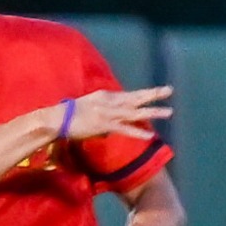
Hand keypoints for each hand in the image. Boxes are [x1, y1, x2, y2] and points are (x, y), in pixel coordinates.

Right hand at [57, 86, 172, 141]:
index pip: (128, 95)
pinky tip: (149, 135)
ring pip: (135, 112)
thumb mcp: (90, 109)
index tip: (157, 92)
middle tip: (169, 90)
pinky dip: (137, 132)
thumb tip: (112, 127)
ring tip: (169, 112)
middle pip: (135, 97)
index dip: (143, 94)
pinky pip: (124, 129)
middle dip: (153, 94)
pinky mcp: (104, 125)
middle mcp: (109, 102)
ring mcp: (107, 113)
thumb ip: (104, 114)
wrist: (57, 119)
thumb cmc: (70, 117)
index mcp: (105, 96)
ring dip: (152, 112)